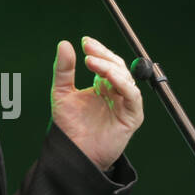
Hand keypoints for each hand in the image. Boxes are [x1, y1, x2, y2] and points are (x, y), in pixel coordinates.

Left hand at [50, 36, 143, 171]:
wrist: (73, 153)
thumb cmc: (69, 126)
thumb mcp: (61, 93)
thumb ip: (63, 70)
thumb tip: (64, 43)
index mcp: (102, 85)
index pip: (106, 61)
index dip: (98, 50)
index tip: (85, 41)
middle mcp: (116, 92)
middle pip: (118, 66)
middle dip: (104, 55)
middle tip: (88, 49)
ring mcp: (125, 104)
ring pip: (126, 78)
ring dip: (110, 67)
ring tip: (91, 62)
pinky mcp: (132, 117)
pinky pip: (133, 96)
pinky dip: (122, 84)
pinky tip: (108, 76)